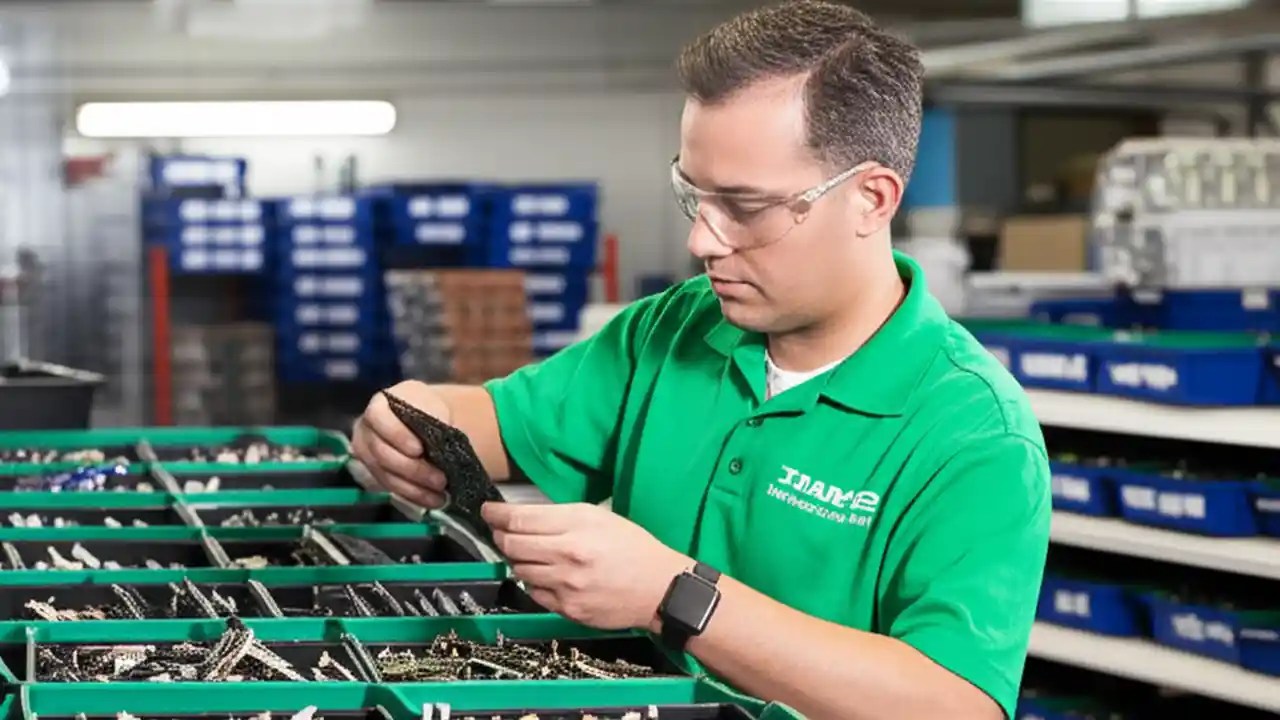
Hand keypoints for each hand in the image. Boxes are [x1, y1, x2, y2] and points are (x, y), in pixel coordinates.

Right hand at [351, 380, 448, 508]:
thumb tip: (440, 443)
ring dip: (415, 488)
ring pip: (386, 475)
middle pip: (382, 453)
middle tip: (440, 479)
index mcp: (380, 405)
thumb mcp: (433, 406)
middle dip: (413, 469)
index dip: (397, 435)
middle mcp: (366, 429)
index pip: (378, 417)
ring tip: (441, 494)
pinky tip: (434, 500)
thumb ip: (432, 420)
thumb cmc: (427, 409)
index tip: (419, 449)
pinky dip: (414, 496)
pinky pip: (392, 488)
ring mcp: (368, 454)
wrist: (424, 419)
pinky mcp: (376, 473)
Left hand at [483, 502, 689, 630]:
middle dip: (500, 536)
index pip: (520, 519)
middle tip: (501, 531)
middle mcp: (568, 555)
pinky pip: (534, 593)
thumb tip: (524, 517)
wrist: (659, 589)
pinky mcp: (568, 609)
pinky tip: (546, 575)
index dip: (496, 514)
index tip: (488, 511)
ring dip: (518, 560)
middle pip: (512, 545)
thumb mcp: (600, 517)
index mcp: (577, 526)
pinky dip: (534, 582)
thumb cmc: (633, 548)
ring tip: (530, 553)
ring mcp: (566, 586)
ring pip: (519, 570)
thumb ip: (561, 516)